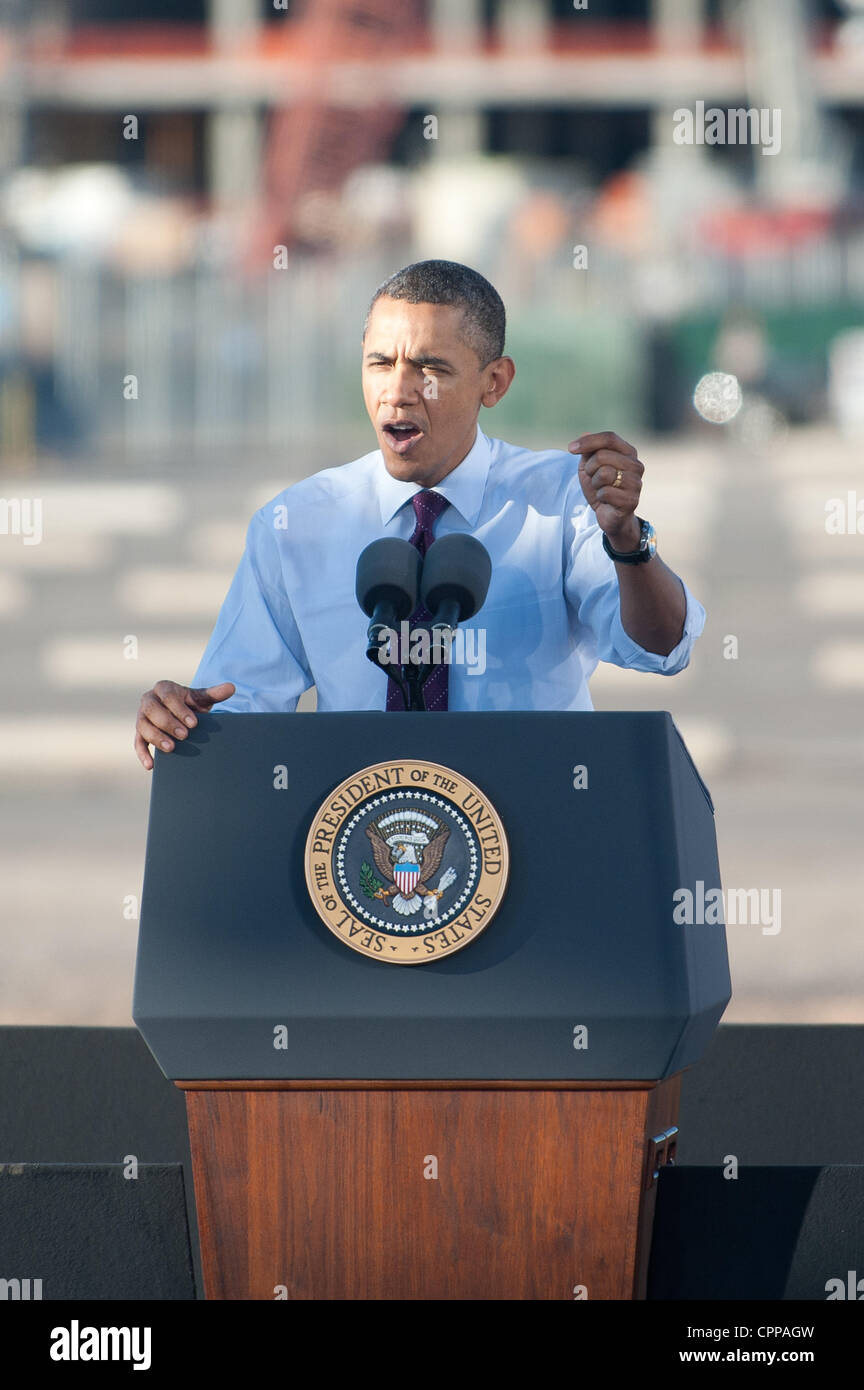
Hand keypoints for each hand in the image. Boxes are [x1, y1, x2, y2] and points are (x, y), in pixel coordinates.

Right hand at [134, 680, 234, 769]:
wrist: (180, 712)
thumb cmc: (190, 704)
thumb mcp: (201, 698)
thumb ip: (214, 693)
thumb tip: (231, 688)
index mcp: (163, 688)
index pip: (168, 696)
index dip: (179, 709)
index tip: (194, 723)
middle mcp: (149, 700)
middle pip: (152, 710)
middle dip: (168, 723)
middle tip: (184, 735)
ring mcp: (142, 716)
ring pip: (143, 726)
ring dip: (156, 737)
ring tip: (171, 748)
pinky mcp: (140, 732)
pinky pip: (137, 742)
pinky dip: (143, 754)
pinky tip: (151, 765)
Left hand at [568, 430, 644, 550]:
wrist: (610, 515)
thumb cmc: (600, 487)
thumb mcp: (589, 467)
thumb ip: (588, 451)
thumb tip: (584, 433)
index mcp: (628, 452)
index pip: (609, 438)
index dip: (589, 441)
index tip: (570, 449)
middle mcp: (636, 465)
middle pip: (602, 456)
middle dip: (590, 468)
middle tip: (593, 479)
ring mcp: (636, 483)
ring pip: (604, 474)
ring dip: (595, 483)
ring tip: (601, 489)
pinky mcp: (632, 500)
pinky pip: (606, 492)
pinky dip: (599, 497)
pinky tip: (606, 501)